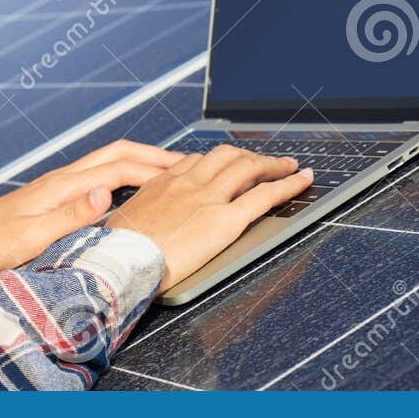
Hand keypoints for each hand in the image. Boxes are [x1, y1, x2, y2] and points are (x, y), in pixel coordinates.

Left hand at [0, 140, 184, 276]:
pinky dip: (122, 174)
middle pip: (117, 153)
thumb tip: (107, 192)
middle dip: (153, 155)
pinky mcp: (54, 195)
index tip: (187, 173)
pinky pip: (97, 174)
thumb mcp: (34, 236)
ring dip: (139, 162)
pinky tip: (130, 189)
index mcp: (63, 185)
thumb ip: (72, 215)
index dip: (156, 169)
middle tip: (188, 164)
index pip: (121, 167)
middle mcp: (63, 177)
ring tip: (168, 174)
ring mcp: (58, 184)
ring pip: (108, 161)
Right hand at [105, 146, 313, 292]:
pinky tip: (301, 182)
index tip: (230, 164)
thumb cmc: (117, 251)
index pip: (197, 161)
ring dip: (272, 164)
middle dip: (250, 156)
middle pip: (226, 156)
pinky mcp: (224, 220)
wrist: (120, 261)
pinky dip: (287, 185)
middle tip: (266, 162)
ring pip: (247, 168)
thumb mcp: (124, 222)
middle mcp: (187, 183)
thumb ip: (142, 215)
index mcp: (161, 183)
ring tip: (289, 167)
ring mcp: (207, 199)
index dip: (219, 161)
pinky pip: (263, 196)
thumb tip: (143, 227)